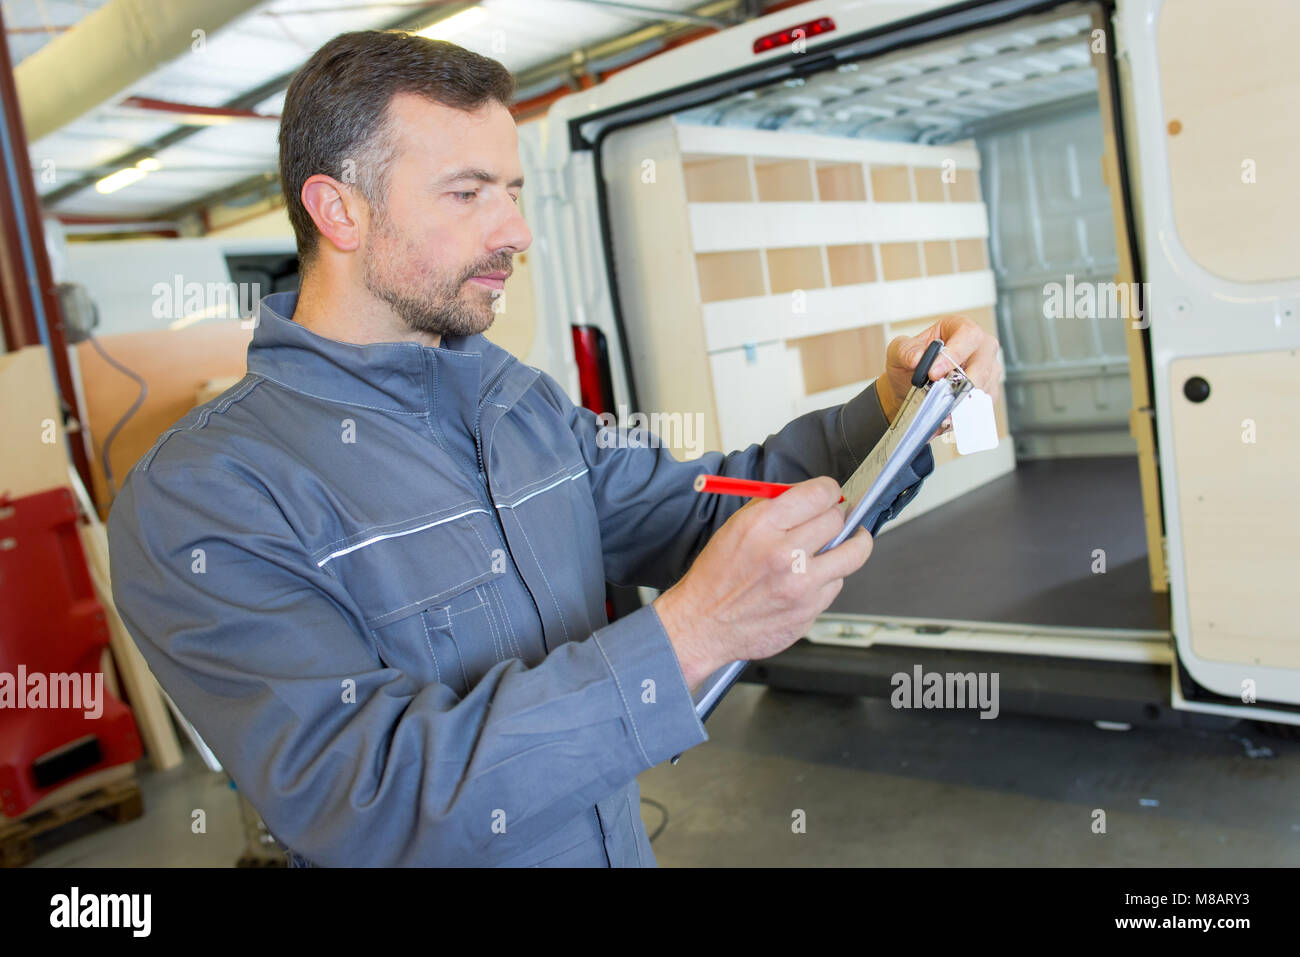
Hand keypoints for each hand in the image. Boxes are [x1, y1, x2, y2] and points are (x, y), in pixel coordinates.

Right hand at [653, 477, 873, 689]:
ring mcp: (800, 584)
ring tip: (845, 544)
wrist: (703, 624)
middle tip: (833, 520)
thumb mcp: (735, 527)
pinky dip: (828, 579)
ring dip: (852, 545)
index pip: (819, 493)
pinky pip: (837, 585)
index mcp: (763, 525)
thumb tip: (810, 495)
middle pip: (838, 519)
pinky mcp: (809, 610)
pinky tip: (810, 579)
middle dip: (837, 516)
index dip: (829, 490)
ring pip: (853, 553)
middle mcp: (784, 553)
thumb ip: (774, 506)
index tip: (830, 494)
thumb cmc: (716, 577)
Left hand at [875, 315, 1001, 422]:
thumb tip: (917, 358)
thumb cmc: (909, 363)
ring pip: (985, 385)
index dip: (955, 354)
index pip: (968, 335)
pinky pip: (983, 402)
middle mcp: (979, 346)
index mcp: (959, 328)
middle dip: (963, 381)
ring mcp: (987, 368)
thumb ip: (905, 351)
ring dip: (963, 399)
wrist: (908, 387)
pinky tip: (948, 415)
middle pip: (983, 362)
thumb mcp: (898, 351)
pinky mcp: (988, 390)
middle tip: (942, 394)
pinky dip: (965, 411)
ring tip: (941, 408)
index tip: (935, 372)